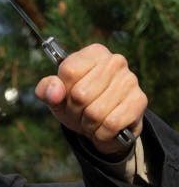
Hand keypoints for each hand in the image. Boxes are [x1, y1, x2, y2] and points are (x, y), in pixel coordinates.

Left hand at [35, 43, 147, 157]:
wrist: (104, 127)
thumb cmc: (77, 105)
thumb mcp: (56, 97)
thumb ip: (46, 90)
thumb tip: (54, 92)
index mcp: (93, 53)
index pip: (68, 71)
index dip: (62, 92)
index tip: (67, 96)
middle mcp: (115, 61)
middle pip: (80, 94)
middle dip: (74, 111)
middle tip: (80, 112)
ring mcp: (130, 80)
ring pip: (95, 112)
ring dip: (88, 124)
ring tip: (92, 120)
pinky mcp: (140, 101)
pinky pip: (111, 124)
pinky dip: (102, 133)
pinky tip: (105, 128)